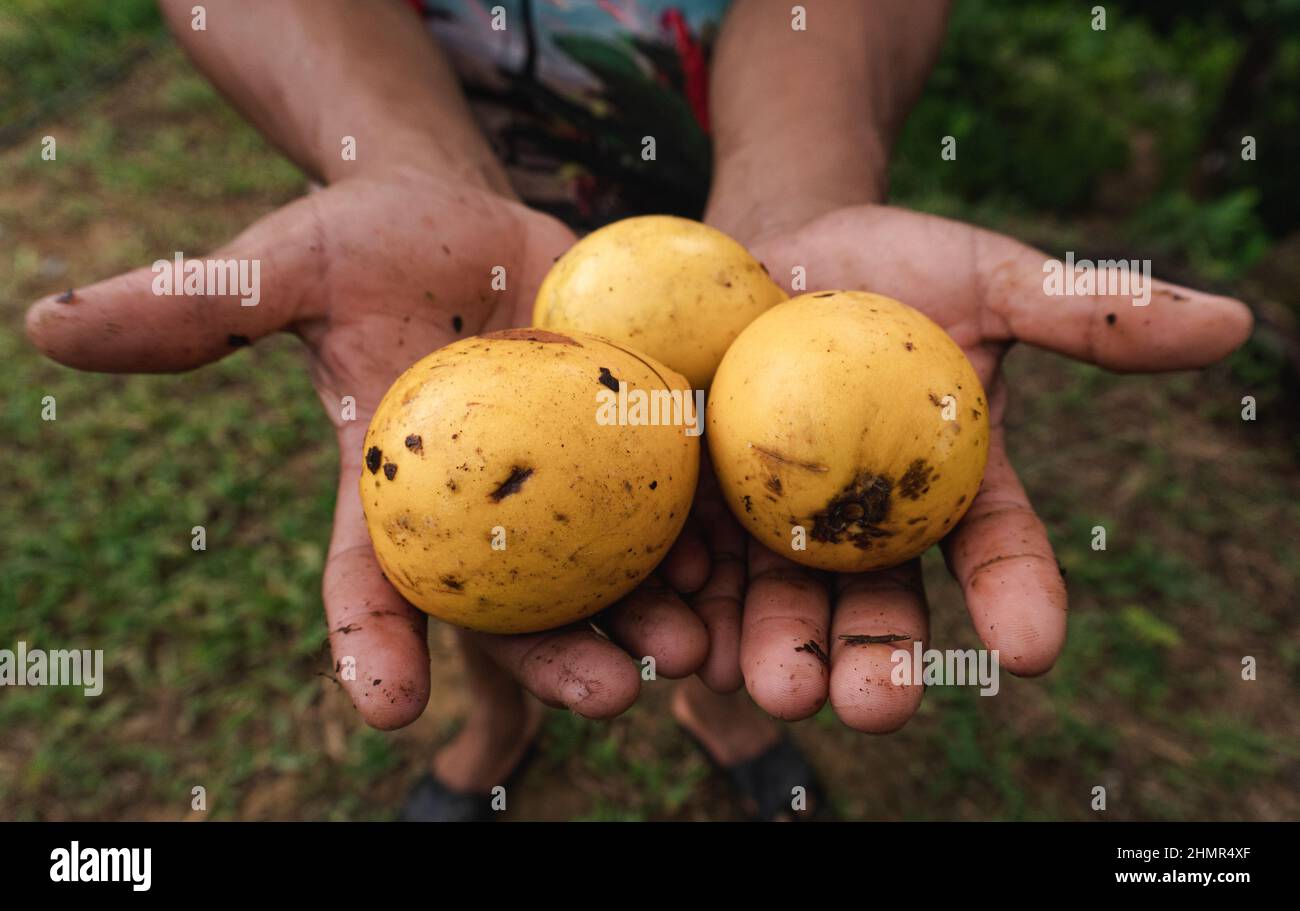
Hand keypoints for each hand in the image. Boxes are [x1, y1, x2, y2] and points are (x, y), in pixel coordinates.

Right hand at [25, 168, 710, 728]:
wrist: (469, 219)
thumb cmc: (369, 248)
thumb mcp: (286, 266)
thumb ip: (195, 306)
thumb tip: (54, 325)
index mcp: (391, 496)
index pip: (367, 582)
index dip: (370, 645)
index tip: (384, 706)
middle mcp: (481, 513)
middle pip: (513, 608)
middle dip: (554, 660)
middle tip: (606, 688)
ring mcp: (563, 485)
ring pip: (605, 574)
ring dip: (650, 617)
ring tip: (692, 647)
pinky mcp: (630, 442)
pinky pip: (668, 500)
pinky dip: (702, 536)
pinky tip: (738, 565)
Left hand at [699, 203, 1251, 731]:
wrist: (772, 244)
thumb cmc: (893, 263)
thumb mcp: (987, 277)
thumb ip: (1082, 311)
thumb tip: (1234, 323)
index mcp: (949, 491)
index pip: (998, 554)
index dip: (1019, 600)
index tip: (1029, 646)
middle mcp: (866, 528)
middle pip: (878, 607)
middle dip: (877, 664)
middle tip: (872, 704)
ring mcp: (777, 524)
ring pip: (780, 605)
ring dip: (772, 653)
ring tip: (762, 686)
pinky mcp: (699, 506)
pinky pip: (691, 565)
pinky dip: (683, 602)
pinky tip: (676, 633)